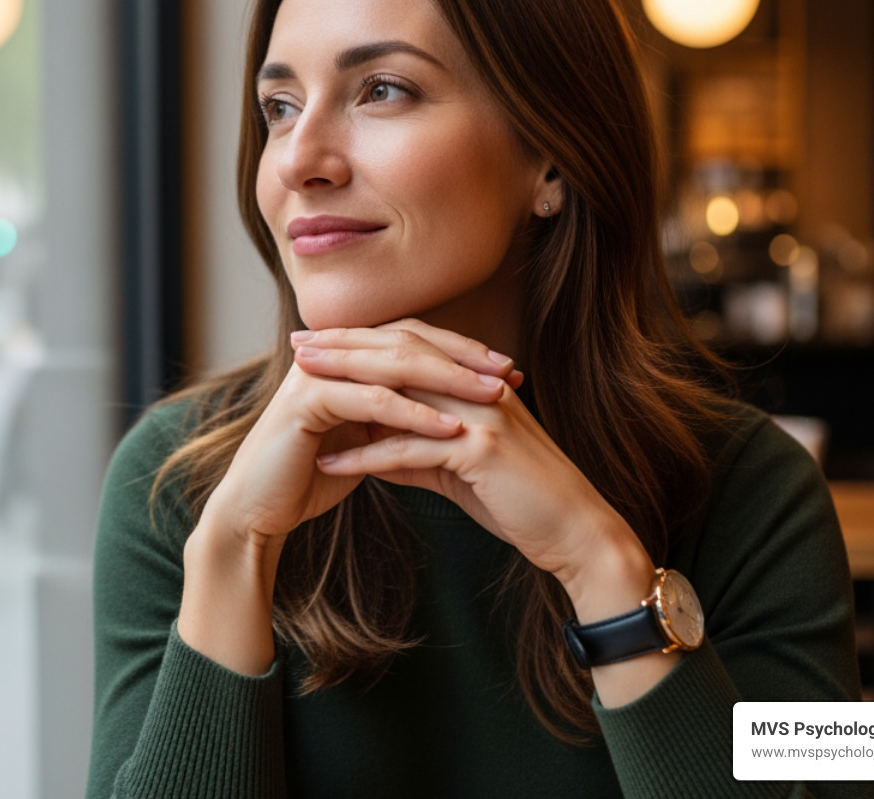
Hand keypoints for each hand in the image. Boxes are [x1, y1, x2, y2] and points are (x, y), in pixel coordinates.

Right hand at [179, 321, 515, 674]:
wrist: (258, 511)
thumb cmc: (309, 478)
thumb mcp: (365, 439)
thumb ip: (395, 417)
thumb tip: (450, 410)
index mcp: (342, 357)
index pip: (410, 339)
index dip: (459, 351)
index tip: (505, 370)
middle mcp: (328, 355)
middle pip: (406, 341)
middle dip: (462, 356)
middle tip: (507, 372)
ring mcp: (315, 373)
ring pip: (392, 365)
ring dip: (448, 380)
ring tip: (492, 396)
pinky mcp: (307, 401)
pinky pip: (372, 400)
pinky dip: (414, 413)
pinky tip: (450, 427)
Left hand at [291, 319, 645, 591]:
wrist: (576, 533)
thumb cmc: (519, 502)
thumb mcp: (458, 470)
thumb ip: (417, 453)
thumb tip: (371, 452)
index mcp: (474, 383)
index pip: (408, 346)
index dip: (361, 341)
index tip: (315, 342)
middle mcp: (478, 388)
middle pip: (399, 355)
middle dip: (344, 350)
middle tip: (297, 349)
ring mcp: (482, 415)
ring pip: (401, 393)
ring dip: (345, 392)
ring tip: (299, 396)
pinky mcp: (482, 450)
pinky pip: (410, 447)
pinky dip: (366, 455)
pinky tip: (331, 464)